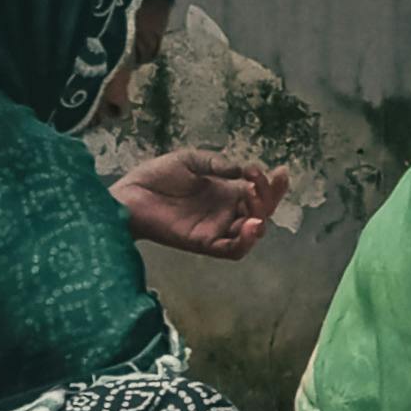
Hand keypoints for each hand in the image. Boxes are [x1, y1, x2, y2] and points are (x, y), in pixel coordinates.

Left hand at [114, 148, 288, 259]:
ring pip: (251, 233)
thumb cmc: (157, 176)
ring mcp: (216, 228)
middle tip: (266, 185)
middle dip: (271, 199)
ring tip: (257, 203)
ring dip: (261, 219)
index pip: (259, 192)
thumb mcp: (192, 160)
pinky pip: (231, 250)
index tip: (281, 172)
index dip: (274, 185)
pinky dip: (246, 242)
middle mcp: (225, 211)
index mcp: (226, 191)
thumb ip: (220, 164)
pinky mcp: (203, 242)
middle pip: (260, 212)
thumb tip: (247, 170)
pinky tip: (253, 226)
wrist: (129, 194)